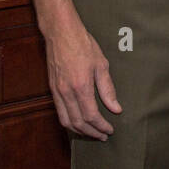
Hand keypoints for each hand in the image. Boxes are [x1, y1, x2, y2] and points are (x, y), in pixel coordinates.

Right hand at [45, 17, 120, 138]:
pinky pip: (59, 111)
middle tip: (103, 136)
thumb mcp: (101, 64)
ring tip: (91, 132)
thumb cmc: (82, 44)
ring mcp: (57, 91)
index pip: (91, 116)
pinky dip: (69, 121)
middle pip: (78, 123)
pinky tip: (78, 121)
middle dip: (91, 133)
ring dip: (79, 131)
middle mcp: (66, 92)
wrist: (60, 32)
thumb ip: (108, 89)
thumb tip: (116, 108)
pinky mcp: (52, 88)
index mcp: (81, 86)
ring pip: (66, 121)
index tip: (110, 130)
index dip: (101, 126)